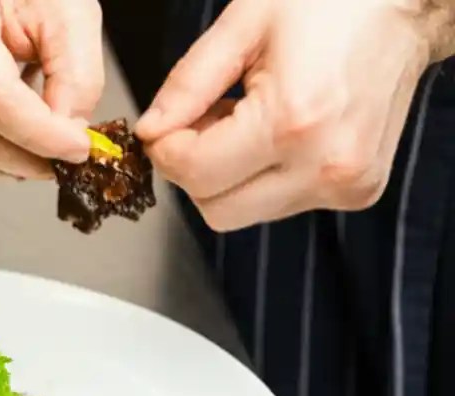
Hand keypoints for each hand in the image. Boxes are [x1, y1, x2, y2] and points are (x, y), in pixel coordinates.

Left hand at [136, 0, 454, 231]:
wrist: (406, 8)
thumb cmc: (331, 4)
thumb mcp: (244, 25)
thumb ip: (187, 84)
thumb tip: (149, 131)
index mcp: (292, 122)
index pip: (193, 174)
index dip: (166, 149)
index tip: (167, 123)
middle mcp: (324, 165)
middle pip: (215, 210)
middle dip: (194, 170)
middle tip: (205, 121)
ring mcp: (346, 185)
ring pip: (243, 213)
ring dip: (227, 176)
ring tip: (247, 120)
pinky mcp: (357, 192)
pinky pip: (279, 205)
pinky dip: (261, 178)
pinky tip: (275, 134)